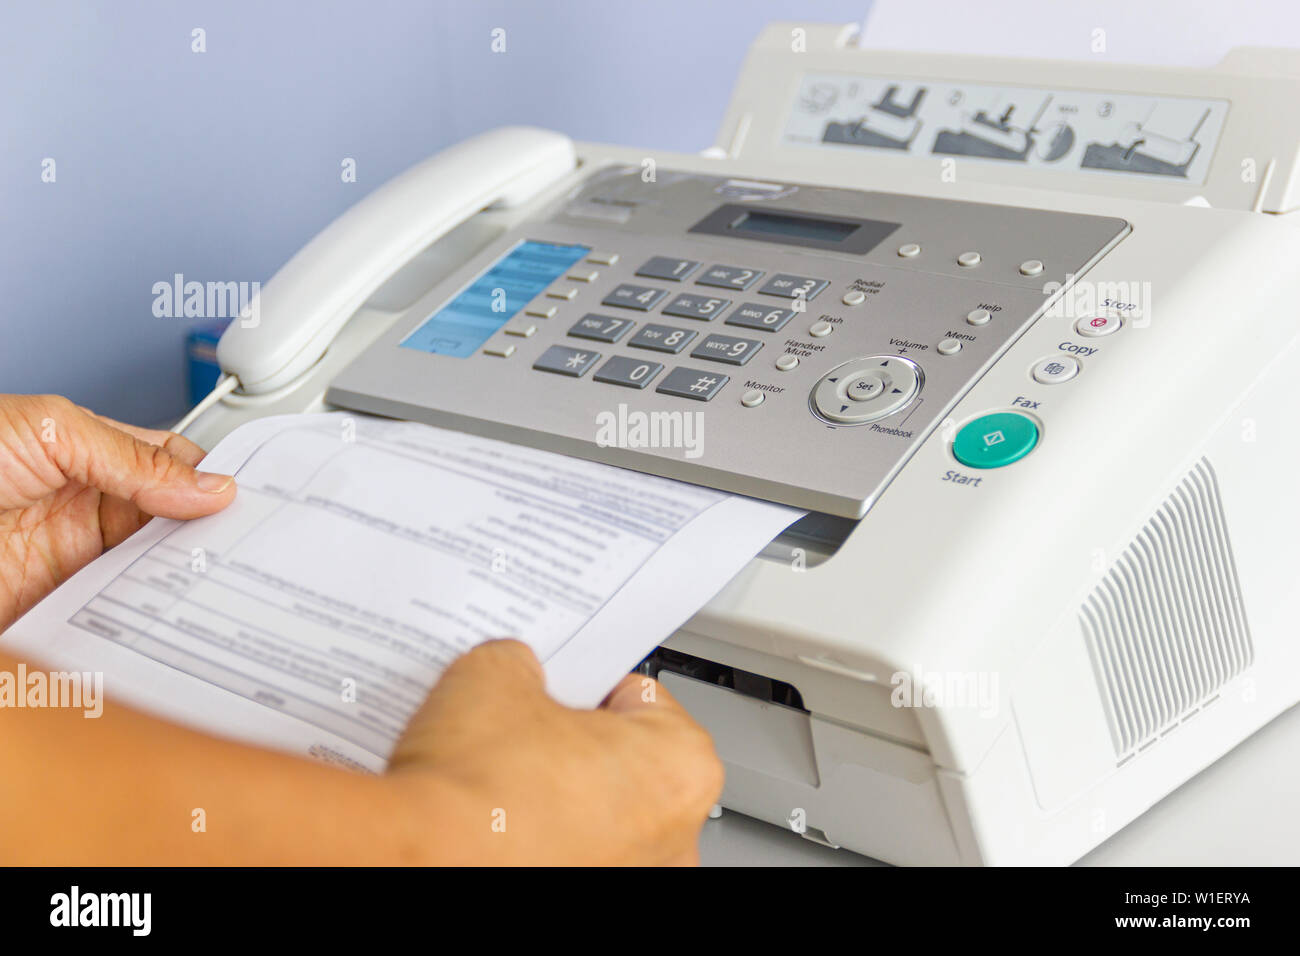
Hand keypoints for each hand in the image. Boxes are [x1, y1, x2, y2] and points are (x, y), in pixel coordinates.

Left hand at [0, 394, 236, 631]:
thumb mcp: (48, 432)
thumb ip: (134, 460)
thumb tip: (208, 487)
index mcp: (93, 457)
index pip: (175, 467)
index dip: (215, 480)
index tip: (254, 497)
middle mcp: (88, 510)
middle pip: (174, 525)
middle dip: (210, 533)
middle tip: (252, 544)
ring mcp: (74, 562)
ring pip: (152, 574)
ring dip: (183, 578)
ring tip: (219, 578)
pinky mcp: (57, 610)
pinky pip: (114, 617)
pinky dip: (145, 620)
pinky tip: (169, 613)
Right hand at [388, 639, 723, 864]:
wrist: (418, 858)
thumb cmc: (474, 792)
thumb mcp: (495, 675)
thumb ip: (523, 662)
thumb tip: (516, 669)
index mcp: (682, 767)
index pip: (637, 694)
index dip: (584, 681)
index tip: (558, 684)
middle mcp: (675, 836)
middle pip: (623, 758)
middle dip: (574, 740)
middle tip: (524, 726)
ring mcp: (631, 876)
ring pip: (598, 811)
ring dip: (560, 791)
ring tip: (505, 772)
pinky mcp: (579, 898)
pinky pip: (571, 849)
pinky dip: (542, 835)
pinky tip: (499, 816)